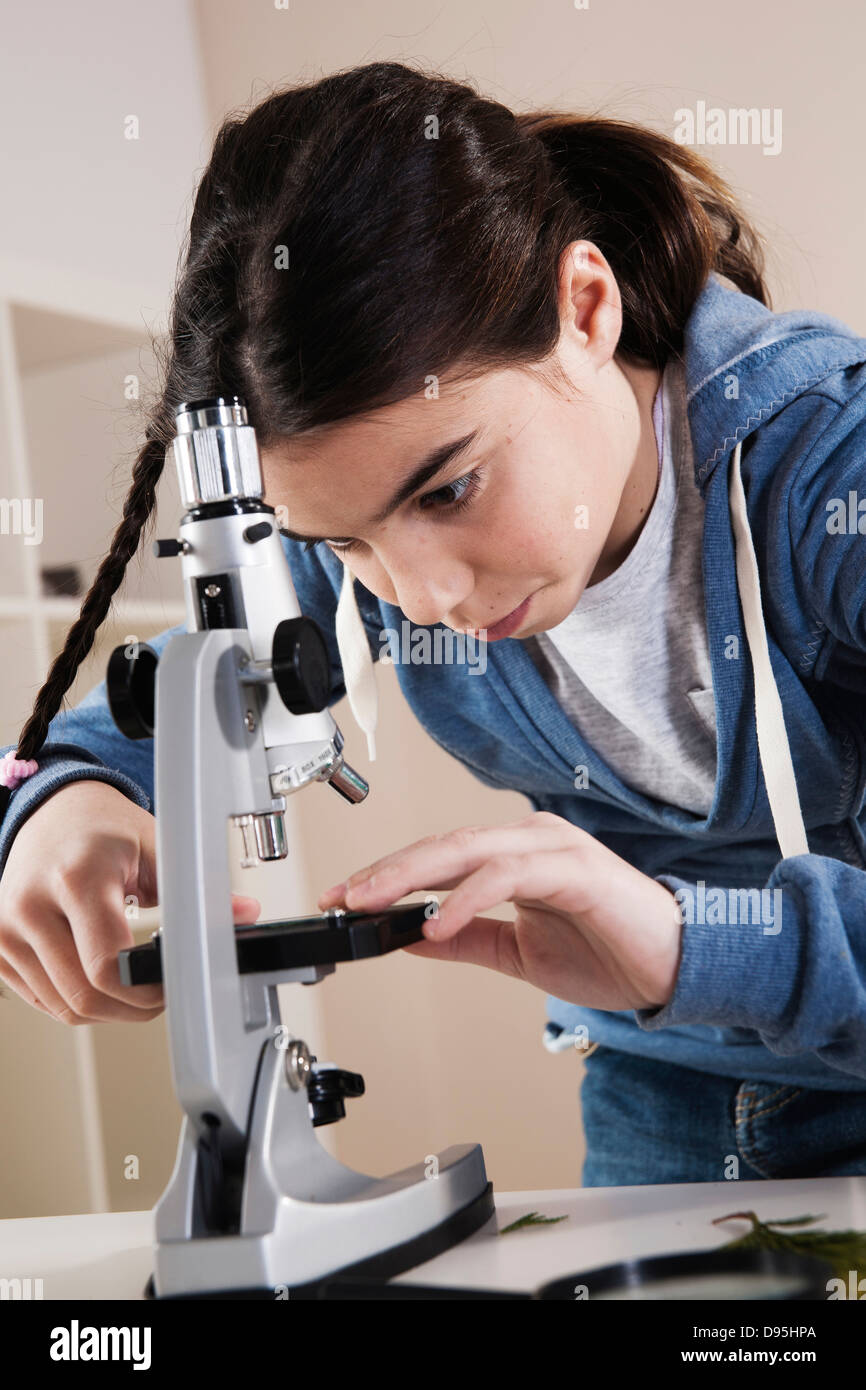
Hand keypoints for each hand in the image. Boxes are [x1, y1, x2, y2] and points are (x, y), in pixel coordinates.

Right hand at [0, 779, 260, 1023]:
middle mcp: (29, 904)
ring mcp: (4, 928)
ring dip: (105, 1010)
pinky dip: (75, 1000)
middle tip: (159, 993)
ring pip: (62, 1007)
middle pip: (83, 997)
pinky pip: (41, 1000)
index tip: (170, 986)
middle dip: (131, 1008)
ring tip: (132, 983)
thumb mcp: (158, 846)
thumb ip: (197, 889)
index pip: (105, 967)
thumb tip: (244, 916)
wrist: (52, 812)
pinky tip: (97, 976)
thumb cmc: (104, 827)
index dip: (145, 992)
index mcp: (75, 877)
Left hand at [317, 811, 682, 1010]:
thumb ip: (469, 938)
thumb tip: (408, 935)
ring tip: (372, 904)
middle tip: (342, 897)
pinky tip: (437, 923)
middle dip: (385, 872)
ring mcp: (553, 848)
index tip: (343, 900)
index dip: (387, 877)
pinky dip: (467, 898)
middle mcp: (530, 840)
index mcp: (515, 856)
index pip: (438, 857)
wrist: (676, 968)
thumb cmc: (610, 952)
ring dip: (413, 876)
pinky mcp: (575, 868)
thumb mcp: (519, 953)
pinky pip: (508, 876)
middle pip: (442, 845)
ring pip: (467, 849)